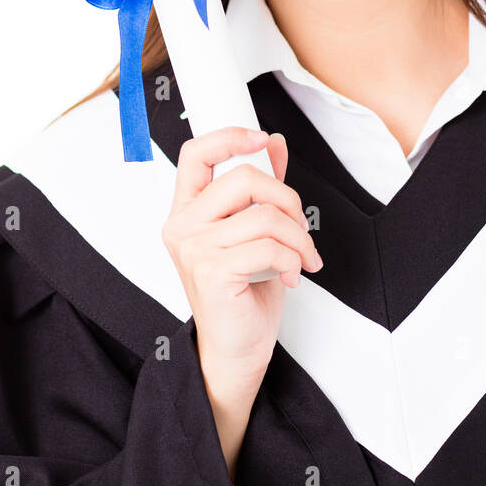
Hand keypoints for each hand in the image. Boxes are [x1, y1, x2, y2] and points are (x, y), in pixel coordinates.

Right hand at [162, 127, 322, 392]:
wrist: (237, 348)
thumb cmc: (243, 293)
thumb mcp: (255, 232)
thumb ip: (260, 189)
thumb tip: (274, 144)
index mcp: (187, 211)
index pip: (196, 154)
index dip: (230, 137)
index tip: (262, 139)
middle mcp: (183, 226)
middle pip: (244, 178)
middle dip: (287, 198)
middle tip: (300, 226)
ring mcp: (194, 249)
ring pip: (264, 215)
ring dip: (298, 236)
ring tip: (302, 256)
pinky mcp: (212, 272)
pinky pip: (269, 246)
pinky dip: (293, 258)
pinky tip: (292, 274)